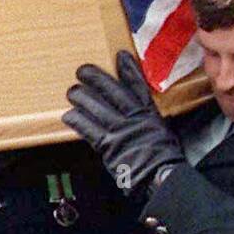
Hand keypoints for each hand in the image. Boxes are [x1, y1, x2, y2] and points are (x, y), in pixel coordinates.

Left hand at [63, 51, 184, 195]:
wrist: (161, 176)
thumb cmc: (164, 158)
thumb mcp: (163, 133)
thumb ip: (149, 122)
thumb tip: (142, 116)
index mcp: (150, 114)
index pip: (138, 86)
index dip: (129, 70)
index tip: (120, 57)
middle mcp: (134, 118)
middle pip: (112, 92)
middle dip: (96, 79)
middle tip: (83, 70)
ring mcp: (120, 131)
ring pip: (96, 108)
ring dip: (82, 98)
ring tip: (72, 91)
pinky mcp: (108, 145)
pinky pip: (88, 129)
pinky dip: (78, 121)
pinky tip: (69, 115)